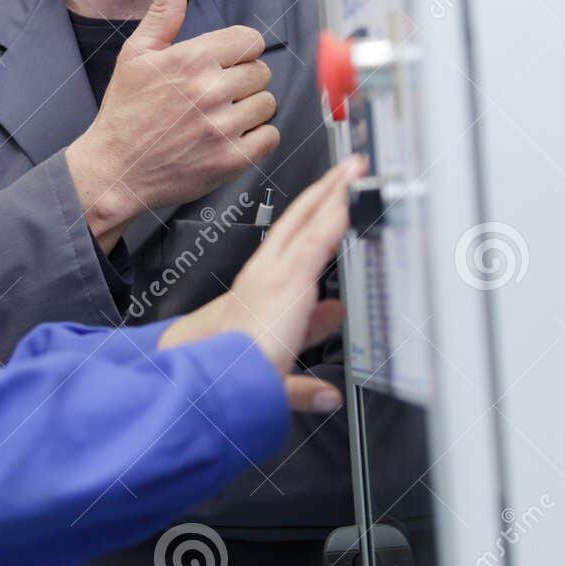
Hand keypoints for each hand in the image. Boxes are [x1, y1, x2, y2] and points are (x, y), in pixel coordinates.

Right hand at [64, 0, 278, 251]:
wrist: (114, 171)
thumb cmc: (124, 111)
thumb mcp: (136, 53)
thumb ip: (165, 11)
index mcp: (191, 59)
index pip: (250, 40)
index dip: (238, 51)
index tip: (221, 64)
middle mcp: (210, 90)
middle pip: (261, 71)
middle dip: (242, 80)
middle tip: (215, 94)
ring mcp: (222, 127)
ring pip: (267, 103)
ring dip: (249, 109)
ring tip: (221, 116)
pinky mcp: (231, 160)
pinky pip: (269, 137)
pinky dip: (256, 138)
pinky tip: (229, 137)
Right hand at [158, 155, 365, 412]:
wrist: (212, 381)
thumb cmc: (229, 379)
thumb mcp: (272, 382)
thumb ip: (302, 386)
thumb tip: (326, 395)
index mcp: (257, 294)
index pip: (291, 254)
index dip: (310, 233)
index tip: (330, 220)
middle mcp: (264, 276)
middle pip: (298, 225)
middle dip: (321, 198)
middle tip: (343, 174)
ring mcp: (276, 273)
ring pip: (310, 222)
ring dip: (333, 193)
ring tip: (352, 170)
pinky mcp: (290, 276)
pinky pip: (320, 234)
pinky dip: (336, 210)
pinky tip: (351, 190)